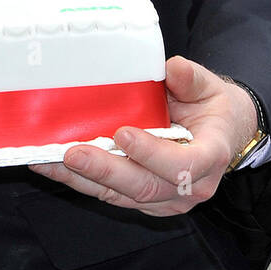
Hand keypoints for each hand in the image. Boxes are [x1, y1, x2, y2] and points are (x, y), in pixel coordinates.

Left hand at [29, 55, 258, 216]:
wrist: (222, 133)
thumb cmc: (212, 106)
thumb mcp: (209, 85)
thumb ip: (190, 78)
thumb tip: (172, 69)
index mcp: (210, 156)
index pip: (182, 165)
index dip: (152, 154)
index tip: (122, 134)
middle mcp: (191, 186)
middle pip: (145, 187)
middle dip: (106, 171)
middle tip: (72, 153)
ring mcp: (168, 198)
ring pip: (123, 196)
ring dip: (84, 180)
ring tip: (49, 161)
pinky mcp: (147, 200)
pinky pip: (113, 195)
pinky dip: (82, 182)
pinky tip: (53, 167)